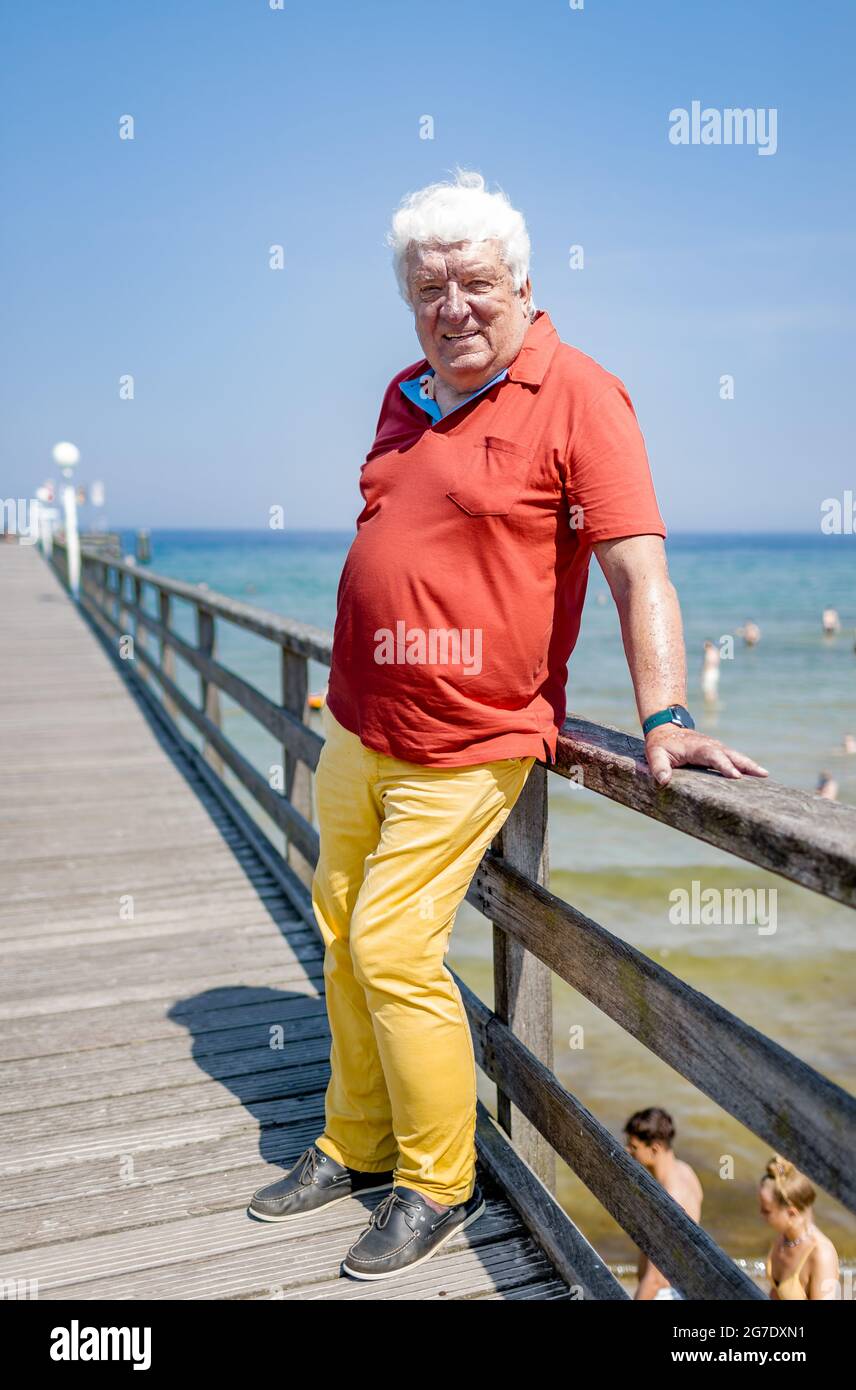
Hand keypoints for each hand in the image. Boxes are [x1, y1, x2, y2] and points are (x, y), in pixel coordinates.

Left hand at [644, 725, 768, 785]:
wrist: (666, 727)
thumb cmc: (660, 744)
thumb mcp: (654, 754)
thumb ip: (658, 766)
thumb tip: (663, 781)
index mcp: (697, 747)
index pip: (713, 756)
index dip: (724, 765)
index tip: (736, 776)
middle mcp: (710, 745)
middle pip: (731, 754)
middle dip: (746, 764)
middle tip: (762, 774)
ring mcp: (716, 747)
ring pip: (735, 755)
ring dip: (750, 764)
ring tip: (765, 775)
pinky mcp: (718, 751)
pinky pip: (733, 757)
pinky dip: (745, 764)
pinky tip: (755, 774)